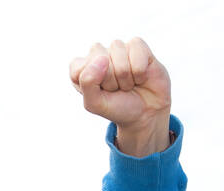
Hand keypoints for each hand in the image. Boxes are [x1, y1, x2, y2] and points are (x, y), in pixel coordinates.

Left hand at [68, 38, 170, 155]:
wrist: (145, 113)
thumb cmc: (117, 107)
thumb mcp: (95, 104)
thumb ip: (87, 82)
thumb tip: (102, 58)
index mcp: (81, 68)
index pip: (78, 69)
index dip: (92, 86)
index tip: (100, 93)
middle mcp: (97, 54)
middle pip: (100, 59)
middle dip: (110, 80)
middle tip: (116, 89)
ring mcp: (117, 48)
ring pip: (119, 55)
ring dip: (126, 77)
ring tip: (127, 83)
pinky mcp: (136, 45)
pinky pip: (136, 52)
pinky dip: (139, 71)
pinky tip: (140, 76)